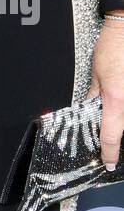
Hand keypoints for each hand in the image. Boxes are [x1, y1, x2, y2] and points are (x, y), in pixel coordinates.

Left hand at [86, 17, 123, 169]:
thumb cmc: (113, 48)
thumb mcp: (97, 75)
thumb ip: (96, 96)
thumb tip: (90, 110)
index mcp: (116, 100)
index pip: (111, 135)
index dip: (109, 153)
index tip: (108, 162)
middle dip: (120, 138)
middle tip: (112, 146)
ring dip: (123, 124)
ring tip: (118, 116)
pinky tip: (121, 108)